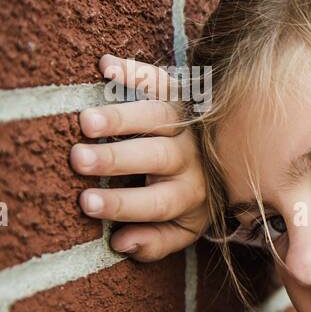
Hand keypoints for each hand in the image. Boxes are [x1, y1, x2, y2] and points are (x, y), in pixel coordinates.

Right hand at [70, 55, 209, 261]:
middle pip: (155, 157)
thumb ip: (156, 242)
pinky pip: (161, 80)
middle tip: (78, 159)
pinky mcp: (182, 92)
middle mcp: (191, 157)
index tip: (85, 204)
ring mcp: (188, 122)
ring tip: (86, 120)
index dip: (122, 204)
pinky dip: (135, 72)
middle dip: (116, 159)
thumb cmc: (191, 196)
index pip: (155, 203)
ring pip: (157, 118)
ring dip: (122, 117)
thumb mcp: (184, 227)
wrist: (232, 153)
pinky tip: (105, 66)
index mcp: (190, 194)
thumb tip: (120, 244)